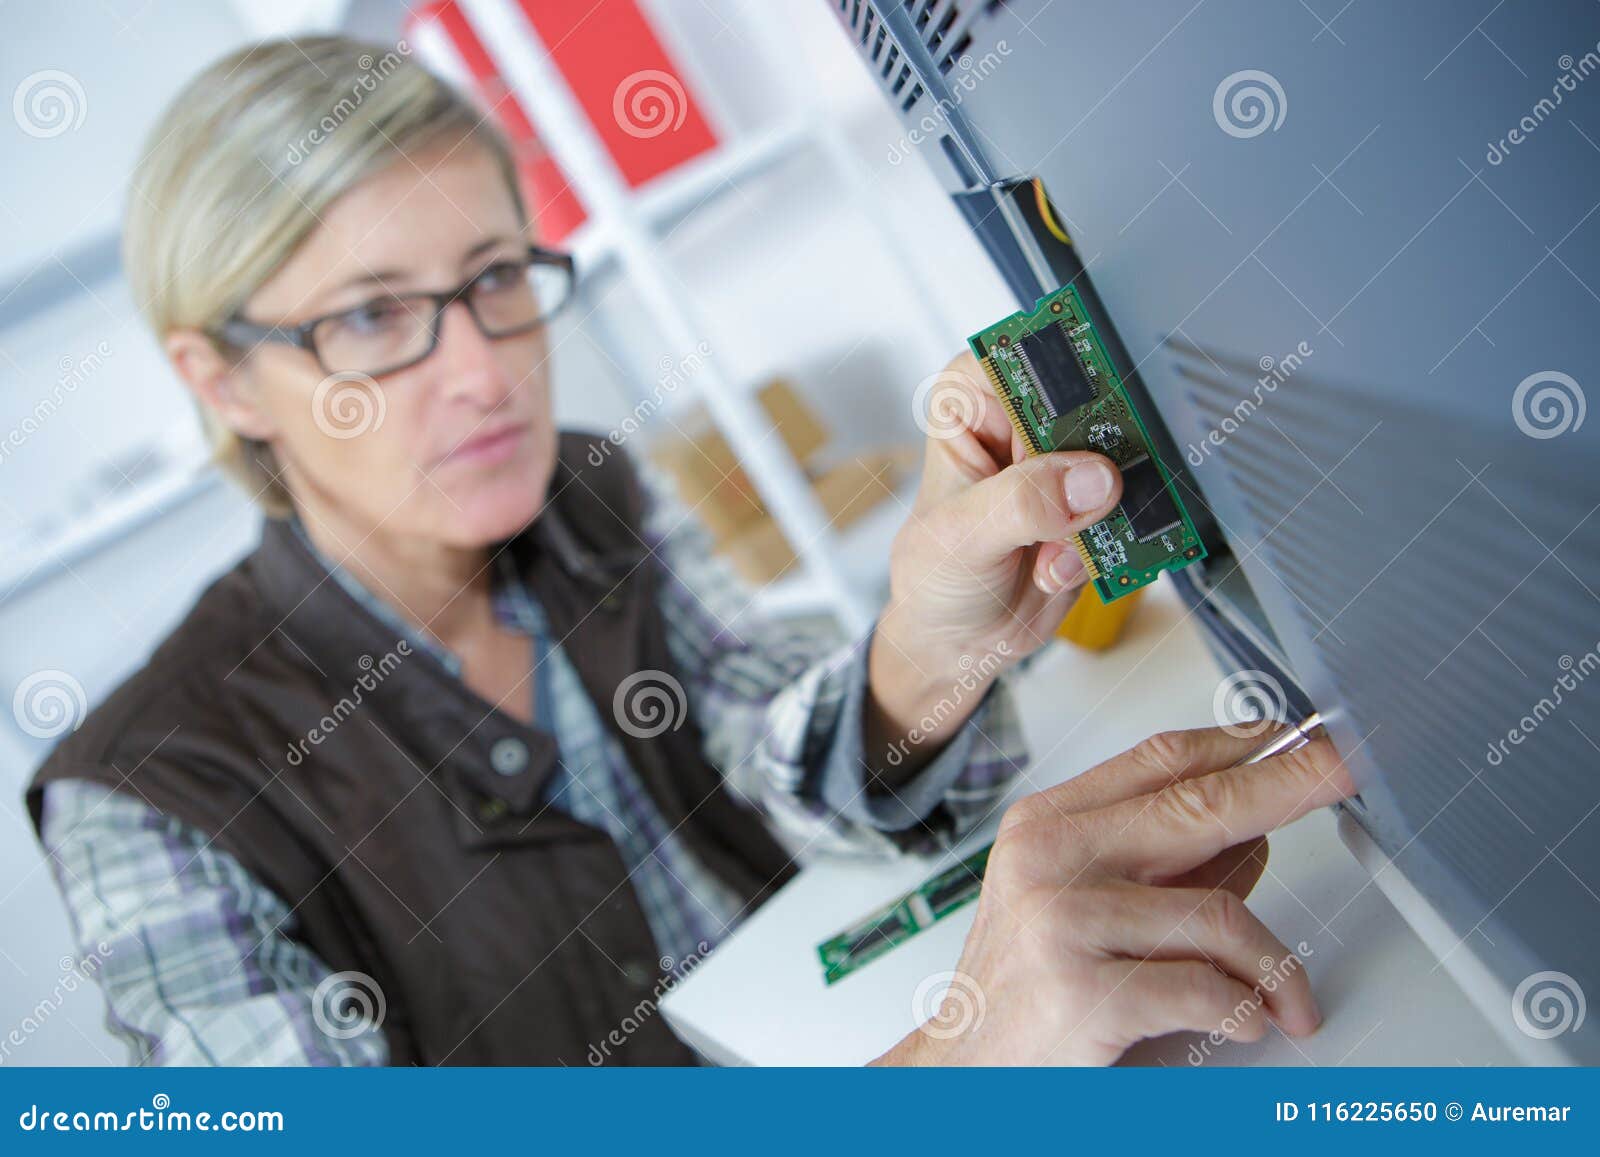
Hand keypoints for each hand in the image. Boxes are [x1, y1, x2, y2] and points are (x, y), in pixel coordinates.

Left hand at [866, 351, 1123, 772]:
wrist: (958, 639)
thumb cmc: (934, 576)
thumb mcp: (960, 538)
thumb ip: (1020, 504)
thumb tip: (1087, 478)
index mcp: (975, 397)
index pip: (1034, 358)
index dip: (1067, 383)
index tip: (1088, 423)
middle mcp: (1026, 418)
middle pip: (1096, 400)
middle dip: (1098, 462)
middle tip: (1081, 505)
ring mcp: (1069, 461)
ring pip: (1127, 456)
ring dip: (1103, 514)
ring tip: (1048, 557)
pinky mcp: (1100, 503)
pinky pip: (1137, 505)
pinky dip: (1114, 542)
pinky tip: (1062, 569)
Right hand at [875, 726, 1355, 1065]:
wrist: (963, 1073)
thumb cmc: (1024, 989)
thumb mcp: (1080, 905)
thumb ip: (1163, 868)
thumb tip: (1256, 834)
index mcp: (1047, 824)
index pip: (1161, 761)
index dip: (1244, 744)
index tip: (1304, 737)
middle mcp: (1049, 858)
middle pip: (1198, 805)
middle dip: (1290, 785)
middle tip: (1345, 769)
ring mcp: (1062, 921)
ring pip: (1218, 916)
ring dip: (1273, 966)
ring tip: (1285, 996)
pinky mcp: (1083, 992)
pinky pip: (1205, 990)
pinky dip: (1243, 1010)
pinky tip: (1245, 1020)